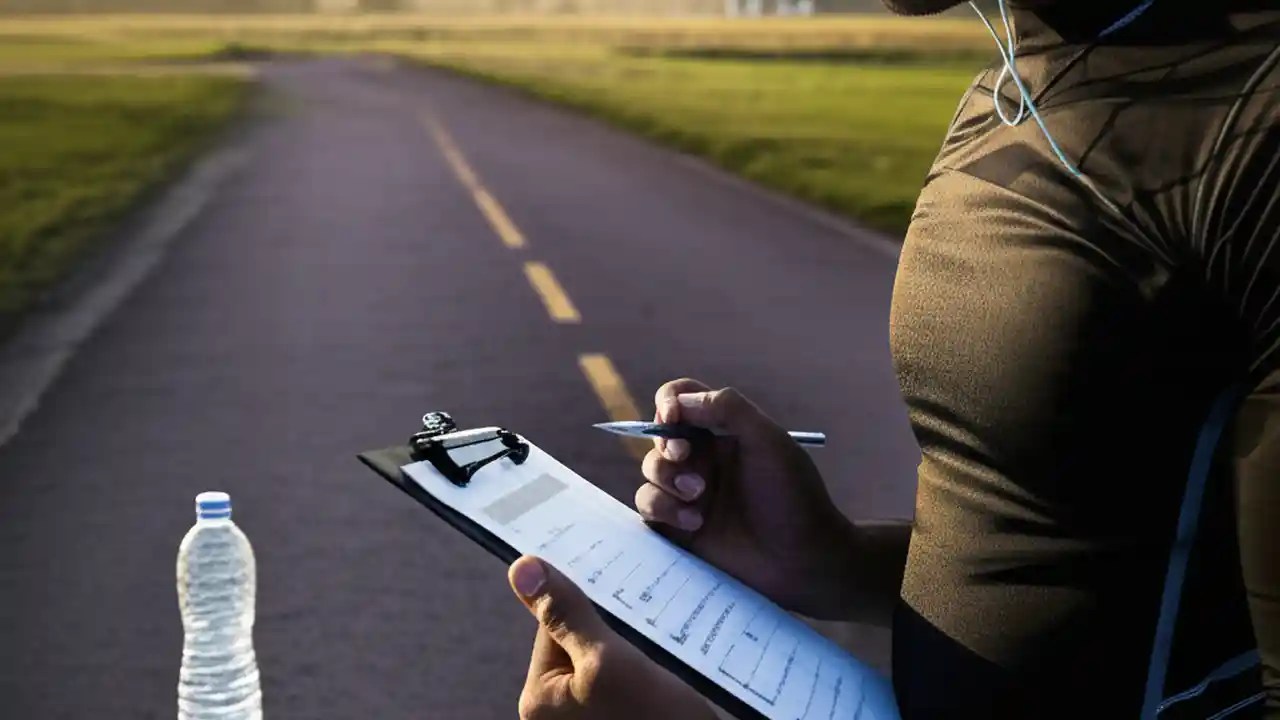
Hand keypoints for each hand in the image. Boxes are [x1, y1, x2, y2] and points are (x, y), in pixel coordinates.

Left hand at [508, 556, 715, 719]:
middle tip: (651, 619)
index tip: (624, 592)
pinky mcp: (623, 716)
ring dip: (640, 645)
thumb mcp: (609, 663)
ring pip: (611, 658)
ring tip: (666, 642)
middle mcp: (559, 711)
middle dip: (618, 628)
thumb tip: (521, 567)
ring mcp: (592, 717)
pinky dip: (652, 667)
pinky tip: (673, 666)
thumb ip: (567, 615)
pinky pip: (630, 680)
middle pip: (582, 641)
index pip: (554, 626)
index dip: (591, 608)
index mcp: (540, 698)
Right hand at [637, 379, 858, 618]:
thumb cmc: (792, 496)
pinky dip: (662, 508)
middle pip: (660, 435)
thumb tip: (680, 399)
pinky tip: (695, 523)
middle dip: (667, 444)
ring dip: (666, 478)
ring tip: (700, 496)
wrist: (802, 560)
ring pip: (651, 470)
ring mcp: (689, 493)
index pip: (683, 399)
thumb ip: (728, 408)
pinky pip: (648, 506)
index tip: (672, 417)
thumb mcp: (769, 441)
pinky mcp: (677, 526)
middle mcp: (704, 458)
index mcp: (724, 431)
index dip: (669, 402)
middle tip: (684, 457)